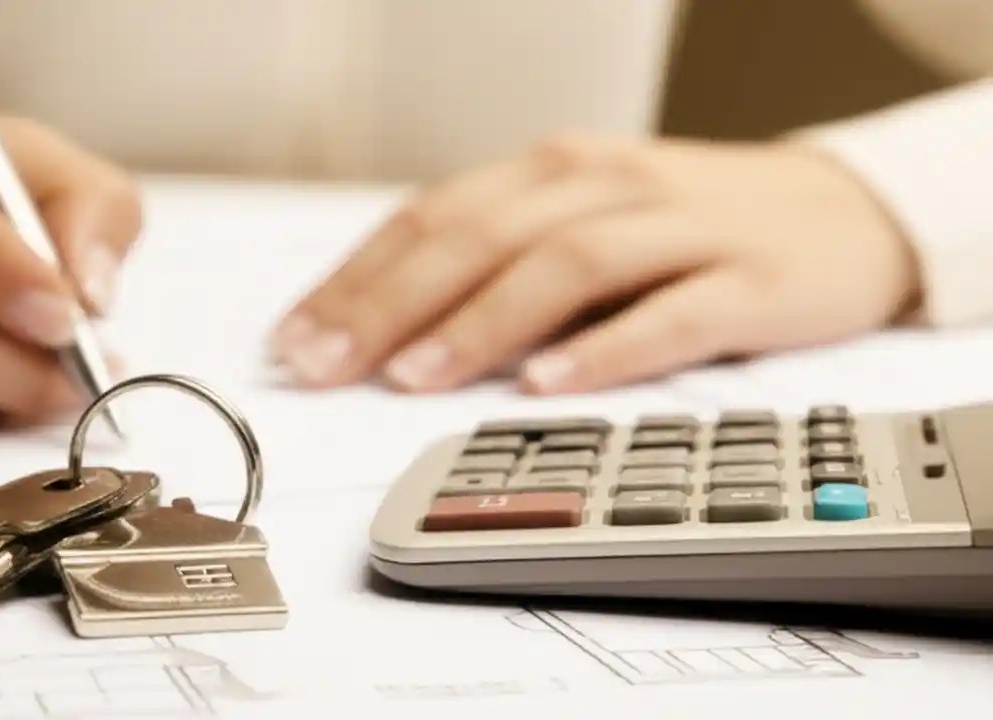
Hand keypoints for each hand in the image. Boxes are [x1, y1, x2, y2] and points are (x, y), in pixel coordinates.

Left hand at [270, 133, 919, 393]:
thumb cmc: (689, 226)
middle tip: (323, 366)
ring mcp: (679, 229)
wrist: (840, 211)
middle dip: (388, 304)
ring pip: (562, 267)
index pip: (431, 218)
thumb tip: (389, 323)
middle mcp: (604, 185)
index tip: (294, 339)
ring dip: (479, 324)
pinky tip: (550, 384)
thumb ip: (500, 259)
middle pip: (478, 239)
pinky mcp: (748, 281)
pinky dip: (606, 348)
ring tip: (412, 377)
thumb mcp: (584, 220)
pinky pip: (670, 315)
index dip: (355, 279)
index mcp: (553, 170)